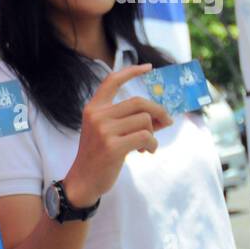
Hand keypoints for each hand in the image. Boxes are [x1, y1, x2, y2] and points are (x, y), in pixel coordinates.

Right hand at [62, 65, 172, 206]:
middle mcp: (97, 116)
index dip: (131, 72)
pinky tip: (146, 152)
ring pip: (145, 121)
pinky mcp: (113, 147)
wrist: (83, 181)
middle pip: (139, 102)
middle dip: (159, 112)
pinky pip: (146, 137)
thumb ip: (127, 120)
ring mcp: (104, 131)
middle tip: (167, 123)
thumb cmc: (98, 156)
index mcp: (93, 108)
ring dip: (153, 134)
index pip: (112, 81)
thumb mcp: (106, 132)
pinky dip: (152, 145)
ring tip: (147, 145)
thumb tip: (163, 116)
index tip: (148, 68)